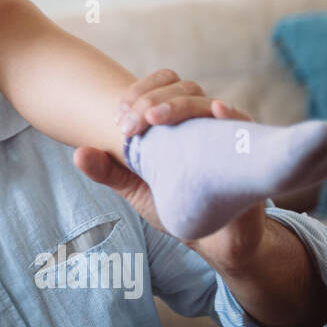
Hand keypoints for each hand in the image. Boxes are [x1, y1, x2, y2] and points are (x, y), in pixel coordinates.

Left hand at [72, 71, 266, 257]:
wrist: (214, 239)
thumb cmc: (174, 204)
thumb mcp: (136, 188)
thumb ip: (108, 171)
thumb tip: (77, 154)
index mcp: (174, 121)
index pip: (159, 86)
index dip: (138, 92)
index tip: (118, 116)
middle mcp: (200, 119)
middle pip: (180, 88)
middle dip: (150, 100)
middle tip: (129, 125)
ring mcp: (225, 132)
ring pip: (205, 101)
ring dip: (178, 104)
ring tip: (155, 118)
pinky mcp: (249, 150)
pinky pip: (245, 124)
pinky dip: (232, 113)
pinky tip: (216, 110)